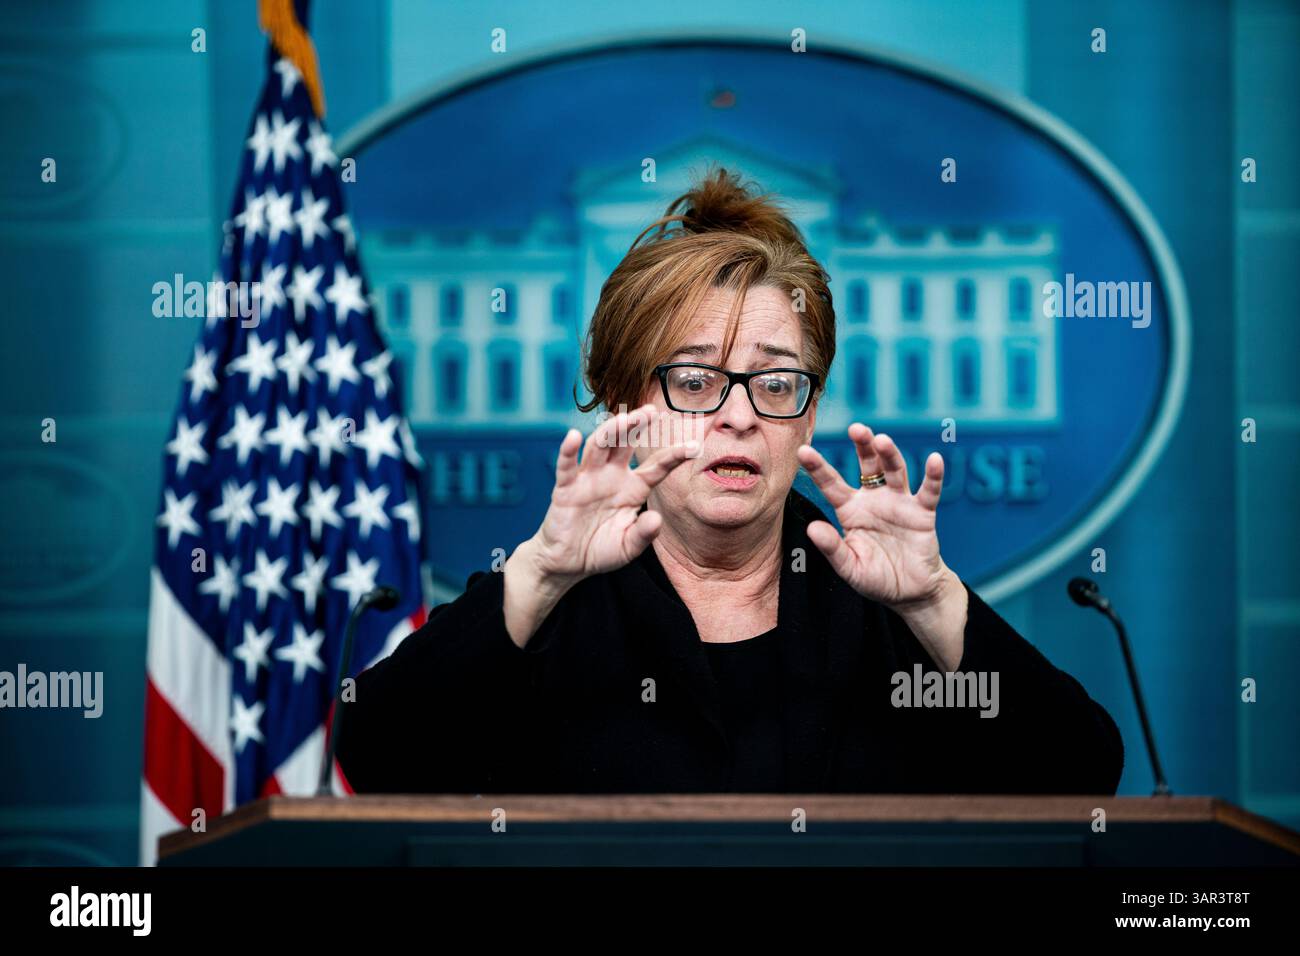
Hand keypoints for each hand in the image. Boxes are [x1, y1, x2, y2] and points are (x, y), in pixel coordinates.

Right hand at [527, 403, 697, 584]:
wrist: (567, 563)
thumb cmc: (600, 550)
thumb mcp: (628, 547)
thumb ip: (643, 534)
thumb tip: (656, 519)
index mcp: (633, 488)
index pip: (656, 467)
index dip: (673, 455)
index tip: (694, 446)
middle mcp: (612, 477)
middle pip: (626, 444)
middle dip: (637, 426)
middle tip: (651, 411)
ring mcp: (587, 480)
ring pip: (599, 447)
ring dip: (610, 431)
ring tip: (624, 419)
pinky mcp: (565, 489)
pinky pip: (566, 467)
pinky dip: (568, 451)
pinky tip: (573, 436)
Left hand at [796, 423, 956, 610]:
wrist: (910, 592)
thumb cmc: (875, 578)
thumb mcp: (850, 568)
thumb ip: (833, 549)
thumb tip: (813, 529)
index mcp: (850, 510)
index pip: (831, 484)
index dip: (818, 467)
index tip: (803, 450)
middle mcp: (873, 499)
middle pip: (867, 466)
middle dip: (862, 446)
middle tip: (856, 428)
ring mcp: (899, 503)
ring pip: (894, 471)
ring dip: (889, 454)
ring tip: (882, 440)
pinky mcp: (922, 513)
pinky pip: (928, 491)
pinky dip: (933, 475)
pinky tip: (934, 459)